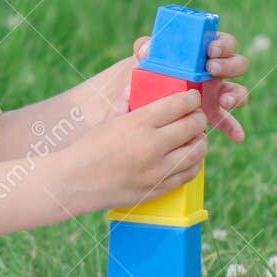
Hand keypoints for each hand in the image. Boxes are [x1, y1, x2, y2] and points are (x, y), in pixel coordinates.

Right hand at [63, 88, 208, 212]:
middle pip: (194, 126)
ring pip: (197, 152)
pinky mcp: (158, 189)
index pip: (179, 104)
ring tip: (196, 137)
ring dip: (200, 141)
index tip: (192, 97)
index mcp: (139, 123)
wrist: (75, 182)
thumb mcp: (108, 119)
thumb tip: (137, 87)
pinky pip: (188, 174)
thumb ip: (127, 102)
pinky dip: (193, 163)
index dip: (191, 98)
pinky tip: (188, 158)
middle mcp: (152, 145)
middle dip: (199, 117)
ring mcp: (157, 170)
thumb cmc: (89, 147)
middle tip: (196, 116)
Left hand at [131, 30, 249, 142]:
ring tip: (225, 101)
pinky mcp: (212, 113)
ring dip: (236, 95)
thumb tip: (147, 50)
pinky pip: (227, 120)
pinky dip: (233, 128)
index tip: (210, 49)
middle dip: (229, 66)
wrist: (141, 97)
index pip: (223, 43)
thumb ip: (145, 48)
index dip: (222, 44)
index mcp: (203, 53)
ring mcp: (216, 92)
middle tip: (211, 69)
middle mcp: (214, 72)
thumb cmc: (147, 71)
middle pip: (238, 64)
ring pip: (238, 91)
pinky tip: (237, 136)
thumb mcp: (145, 57)